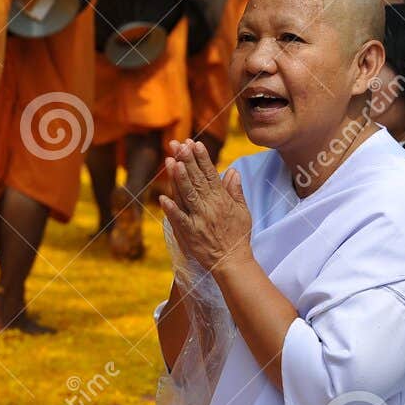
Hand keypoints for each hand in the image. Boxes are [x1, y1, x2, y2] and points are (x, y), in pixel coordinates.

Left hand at [158, 139, 251, 275]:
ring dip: (179, 178)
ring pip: (187, 195)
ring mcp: (199, 219)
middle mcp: (210, 206)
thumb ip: (235, 190)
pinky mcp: (190, 233)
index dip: (201, 158)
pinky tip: (162, 198)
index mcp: (222, 199)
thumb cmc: (237, 235)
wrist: (232, 261)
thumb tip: (232, 170)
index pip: (210, 174)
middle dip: (187, 160)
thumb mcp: (242, 210)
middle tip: (178, 144)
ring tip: (171, 161)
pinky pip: (179, 220)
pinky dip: (171, 210)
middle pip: (196, 180)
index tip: (194, 143)